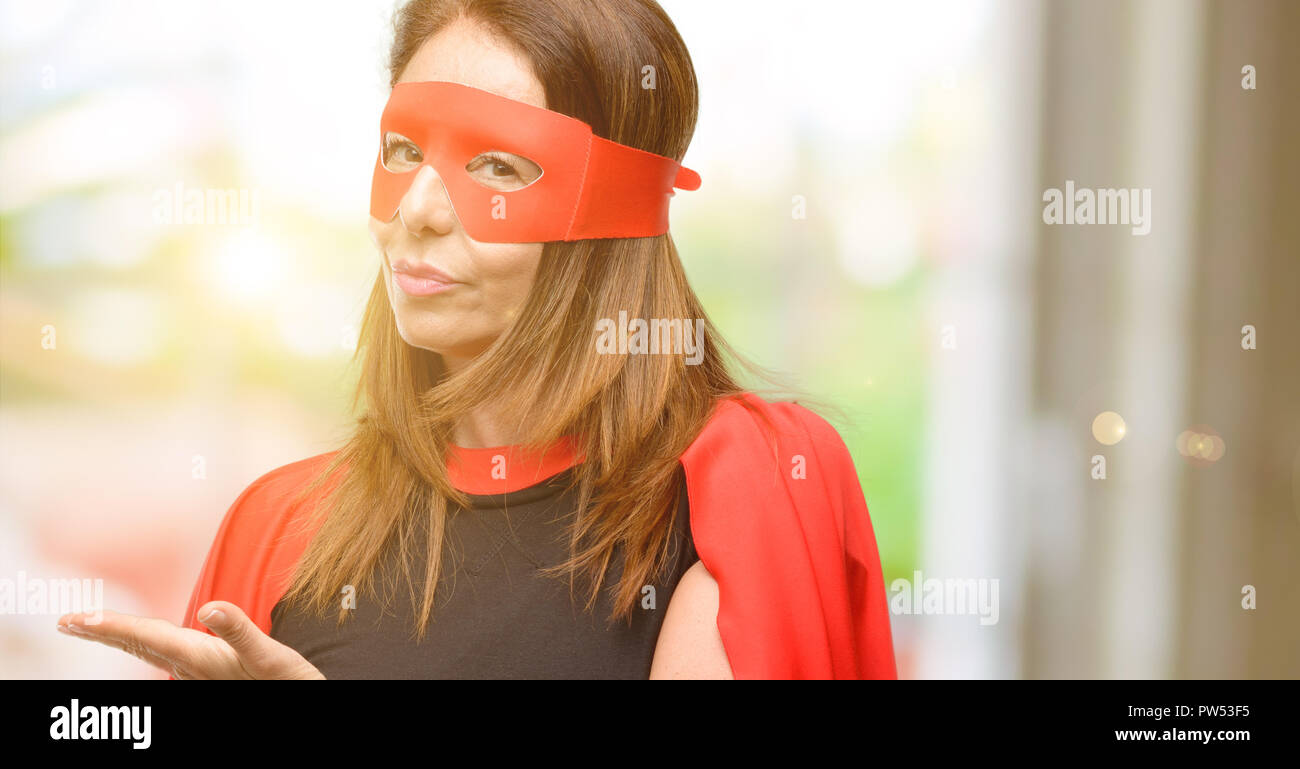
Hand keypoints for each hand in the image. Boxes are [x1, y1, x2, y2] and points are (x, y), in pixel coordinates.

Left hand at [57, 601, 324, 679]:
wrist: (301, 699)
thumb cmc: (286, 683)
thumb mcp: (269, 657)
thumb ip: (239, 631)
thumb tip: (210, 608)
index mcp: (200, 659)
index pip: (146, 637)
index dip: (111, 627)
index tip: (77, 619)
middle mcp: (192, 668)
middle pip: (137, 647)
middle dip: (102, 634)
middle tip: (66, 623)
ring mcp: (197, 674)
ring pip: (148, 652)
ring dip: (118, 639)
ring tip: (91, 627)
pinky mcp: (207, 675)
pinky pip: (164, 656)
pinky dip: (143, 644)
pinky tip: (144, 643)